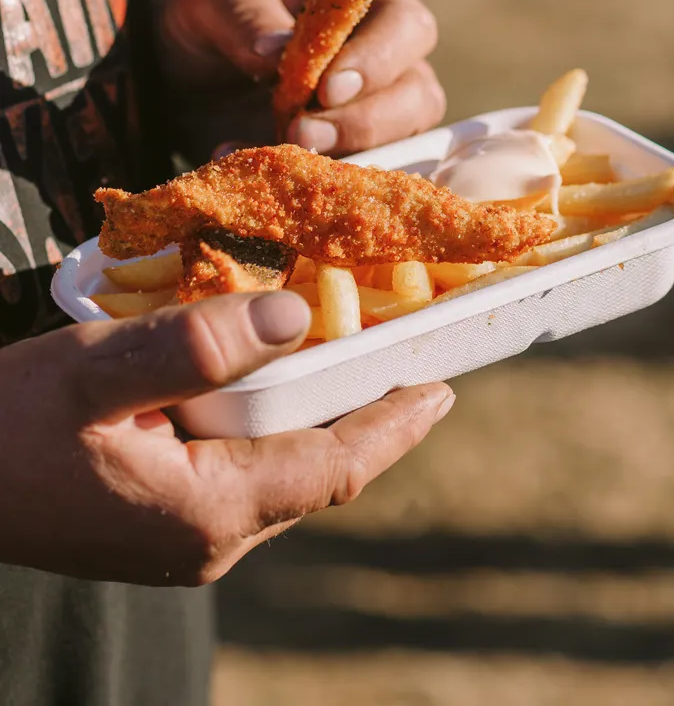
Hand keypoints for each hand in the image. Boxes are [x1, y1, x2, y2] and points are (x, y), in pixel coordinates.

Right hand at [0, 290, 452, 585]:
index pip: (335, 467)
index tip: (446, 385)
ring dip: (320, 418)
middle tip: (408, 353)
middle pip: (318, 471)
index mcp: (210, 511)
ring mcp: (184, 539)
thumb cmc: (3, 428)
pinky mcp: (160, 523)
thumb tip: (294, 317)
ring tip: (354, 358)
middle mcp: (211, 539)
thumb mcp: (92, 374)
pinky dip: (272, 424)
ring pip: (282, 471)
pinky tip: (268, 381)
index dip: (397, 424)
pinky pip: (244, 471)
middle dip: (368, 415)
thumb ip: (192, 346)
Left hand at [154, 0, 445, 159]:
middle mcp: (381, 63)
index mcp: (363, 5)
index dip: (380, 59)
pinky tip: (248, 166)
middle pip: (417, 96)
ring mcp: (365, 116)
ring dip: (346, 160)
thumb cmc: (213, 8)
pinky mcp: (337, 160)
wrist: (178, 60)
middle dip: (366, 123)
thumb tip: (274, 50)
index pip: (406, 27)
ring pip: (397, 147)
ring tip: (282, 157)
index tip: (328, 88)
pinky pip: (347, 183)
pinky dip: (304, 186)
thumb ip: (246, 14)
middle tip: (303, 135)